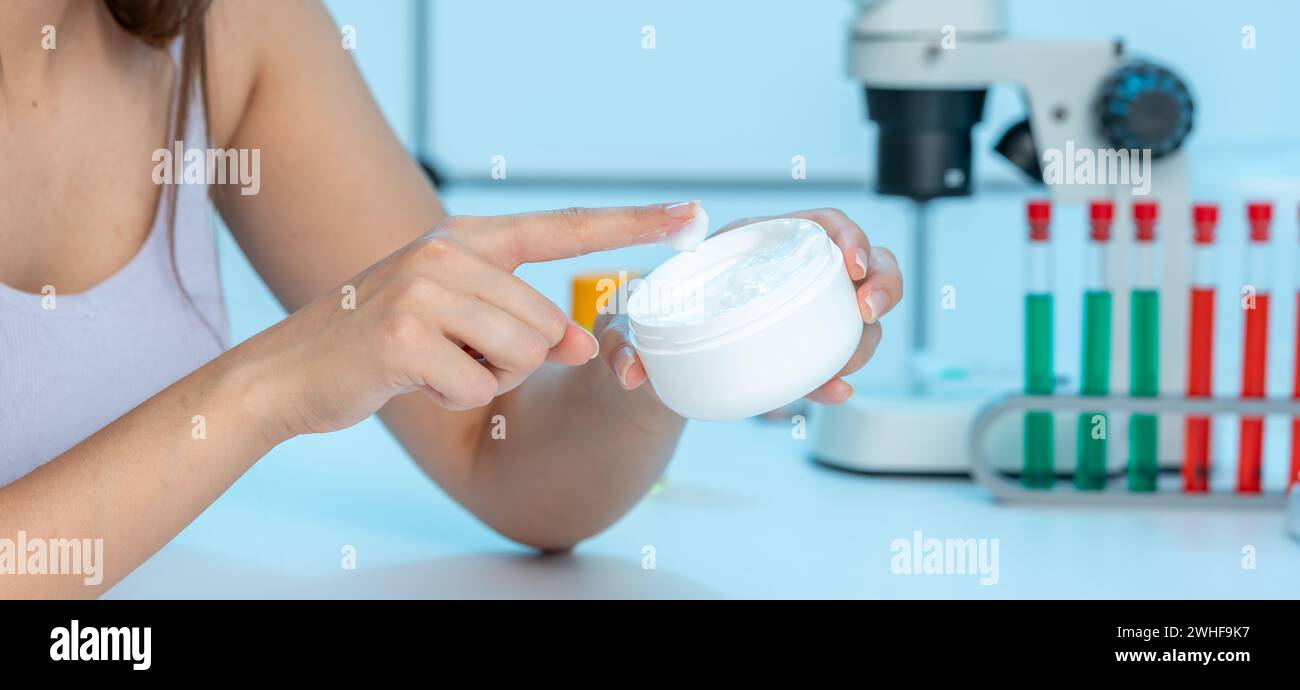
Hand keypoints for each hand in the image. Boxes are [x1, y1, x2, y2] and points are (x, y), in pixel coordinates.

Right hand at [244, 202, 706, 438]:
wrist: (290, 372)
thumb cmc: (383, 345)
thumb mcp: (456, 322)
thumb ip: (523, 324)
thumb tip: (585, 345)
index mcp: (467, 237)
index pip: (565, 226)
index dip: (633, 224)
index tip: (691, 216)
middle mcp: (447, 249)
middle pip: (547, 324)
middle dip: (515, 359)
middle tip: (453, 354)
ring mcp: (423, 288)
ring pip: (521, 354)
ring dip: (485, 378)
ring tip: (431, 363)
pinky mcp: (405, 335)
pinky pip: (479, 387)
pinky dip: (455, 399)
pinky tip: (412, 381)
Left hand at [597, 208, 901, 404]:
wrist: (647, 375)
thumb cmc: (639, 330)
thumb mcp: (625, 328)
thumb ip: (619, 342)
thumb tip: (630, 371)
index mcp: (755, 245)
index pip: (822, 224)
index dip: (849, 235)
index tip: (852, 264)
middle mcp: (786, 276)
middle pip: (862, 267)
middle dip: (883, 284)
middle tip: (867, 314)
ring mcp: (798, 316)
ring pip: (856, 316)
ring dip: (864, 338)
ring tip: (843, 367)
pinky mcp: (797, 355)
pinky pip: (833, 360)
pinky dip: (838, 377)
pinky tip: (835, 391)